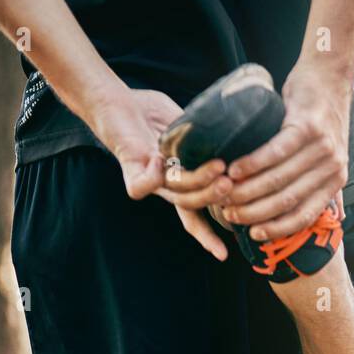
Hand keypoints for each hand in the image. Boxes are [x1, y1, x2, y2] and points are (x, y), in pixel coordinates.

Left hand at [91, 88, 232, 259]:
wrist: (117, 100)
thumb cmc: (151, 113)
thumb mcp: (189, 128)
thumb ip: (208, 140)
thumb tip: (236, 144)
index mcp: (180, 180)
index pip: (196, 213)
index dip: (208, 235)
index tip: (224, 254)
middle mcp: (166, 186)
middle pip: (192, 205)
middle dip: (214, 198)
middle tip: (230, 184)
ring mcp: (149, 180)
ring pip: (176, 196)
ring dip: (198, 183)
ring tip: (217, 167)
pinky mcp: (131, 169)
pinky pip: (143, 186)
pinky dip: (153, 175)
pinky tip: (159, 157)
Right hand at [221, 62, 350, 240]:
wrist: (329, 76)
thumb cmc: (321, 119)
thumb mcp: (331, 156)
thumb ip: (329, 186)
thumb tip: (334, 217)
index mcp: (336, 180)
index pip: (304, 215)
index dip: (277, 229)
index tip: (253, 235)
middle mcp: (332, 167)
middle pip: (286, 200)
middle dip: (254, 212)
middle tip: (229, 213)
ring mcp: (320, 147)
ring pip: (277, 178)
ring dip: (247, 189)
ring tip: (225, 193)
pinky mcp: (306, 127)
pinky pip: (274, 152)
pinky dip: (251, 164)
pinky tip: (233, 169)